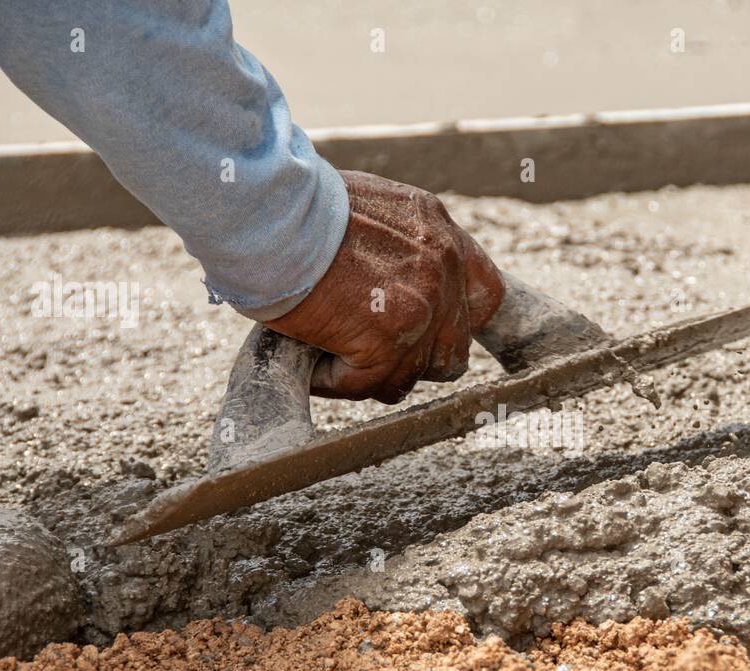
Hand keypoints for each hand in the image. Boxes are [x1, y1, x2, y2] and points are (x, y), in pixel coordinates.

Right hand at [264, 170, 504, 403]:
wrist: (265, 211)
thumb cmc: (292, 206)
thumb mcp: (363, 205)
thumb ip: (392, 243)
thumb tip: (384, 282)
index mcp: (437, 229)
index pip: (484, 294)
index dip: (457, 322)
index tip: (430, 331)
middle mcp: (442, 266)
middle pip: (452, 349)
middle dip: (411, 359)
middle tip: (366, 350)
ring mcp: (420, 307)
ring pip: (409, 375)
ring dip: (367, 372)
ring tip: (327, 347)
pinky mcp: (387, 341)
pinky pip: (367, 385)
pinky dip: (335, 381)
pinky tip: (312, 358)